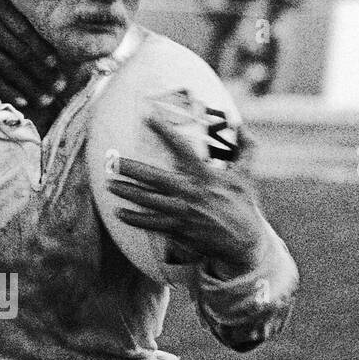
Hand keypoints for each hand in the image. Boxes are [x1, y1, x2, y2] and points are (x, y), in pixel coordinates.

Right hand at [0, 0, 64, 110]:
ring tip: (46, 99)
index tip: (57, 64)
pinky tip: (22, 101)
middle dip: (44, 73)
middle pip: (22, 52)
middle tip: (60, 87)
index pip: (27, 30)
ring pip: (9, 68)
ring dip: (31, 86)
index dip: (44, 49)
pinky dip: (8, 90)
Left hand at [108, 118, 264, 271]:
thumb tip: (242, 126)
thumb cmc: (243, 205)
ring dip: (127, 193)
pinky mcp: (178, 230)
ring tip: (109, 184)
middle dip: (131, 169)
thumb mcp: (248, 175)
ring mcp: (182, 213)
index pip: (181, 148)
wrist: (243, 242)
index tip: (148, 117)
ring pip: (148, 201)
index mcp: (206, 176)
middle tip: (112, 161)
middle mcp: (191, 193)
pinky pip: (151, 224)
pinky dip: (134, 219)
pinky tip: (119, 212)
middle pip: (155, 178)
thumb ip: (248, 148)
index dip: (165, 131)